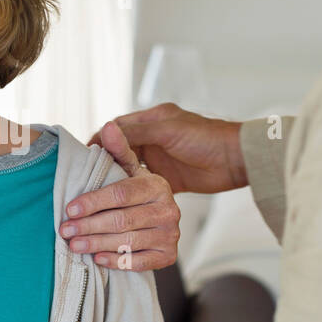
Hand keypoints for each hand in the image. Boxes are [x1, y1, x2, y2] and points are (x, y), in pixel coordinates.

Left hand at [59, 119, 180, 270]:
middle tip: (65, 231)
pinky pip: (140, 262)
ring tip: (74, 246)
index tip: (69, 209)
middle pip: (122, 220)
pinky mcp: (169, 256)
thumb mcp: (129, 170)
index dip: (93, 202)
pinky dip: (117, 262)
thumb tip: (108, 126)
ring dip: (97, 244)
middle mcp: (169, 209)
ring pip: (128, 242)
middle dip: (89, 226)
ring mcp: (170, 234)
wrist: (159, 219)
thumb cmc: (136, 193)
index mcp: (157, 185)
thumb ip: (118, 150)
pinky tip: (97, 259)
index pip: (120, 194)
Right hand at [96, 102, 246, 194]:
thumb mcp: (168, 131)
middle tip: (85, 180)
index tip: (84, 159)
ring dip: (113, 179)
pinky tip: (117, 201)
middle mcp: (150, 139)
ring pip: (126, 169)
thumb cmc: (206, 138)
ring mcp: (157, 159)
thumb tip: (104, 130)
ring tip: (96, 192)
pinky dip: (129, 191)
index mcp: (149, 121)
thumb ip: (136, 133)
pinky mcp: (164, 179)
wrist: (237, 160)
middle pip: (117, 151)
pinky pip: (140, 184)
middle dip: (102, 164)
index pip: (114, 130)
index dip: (98, 143)